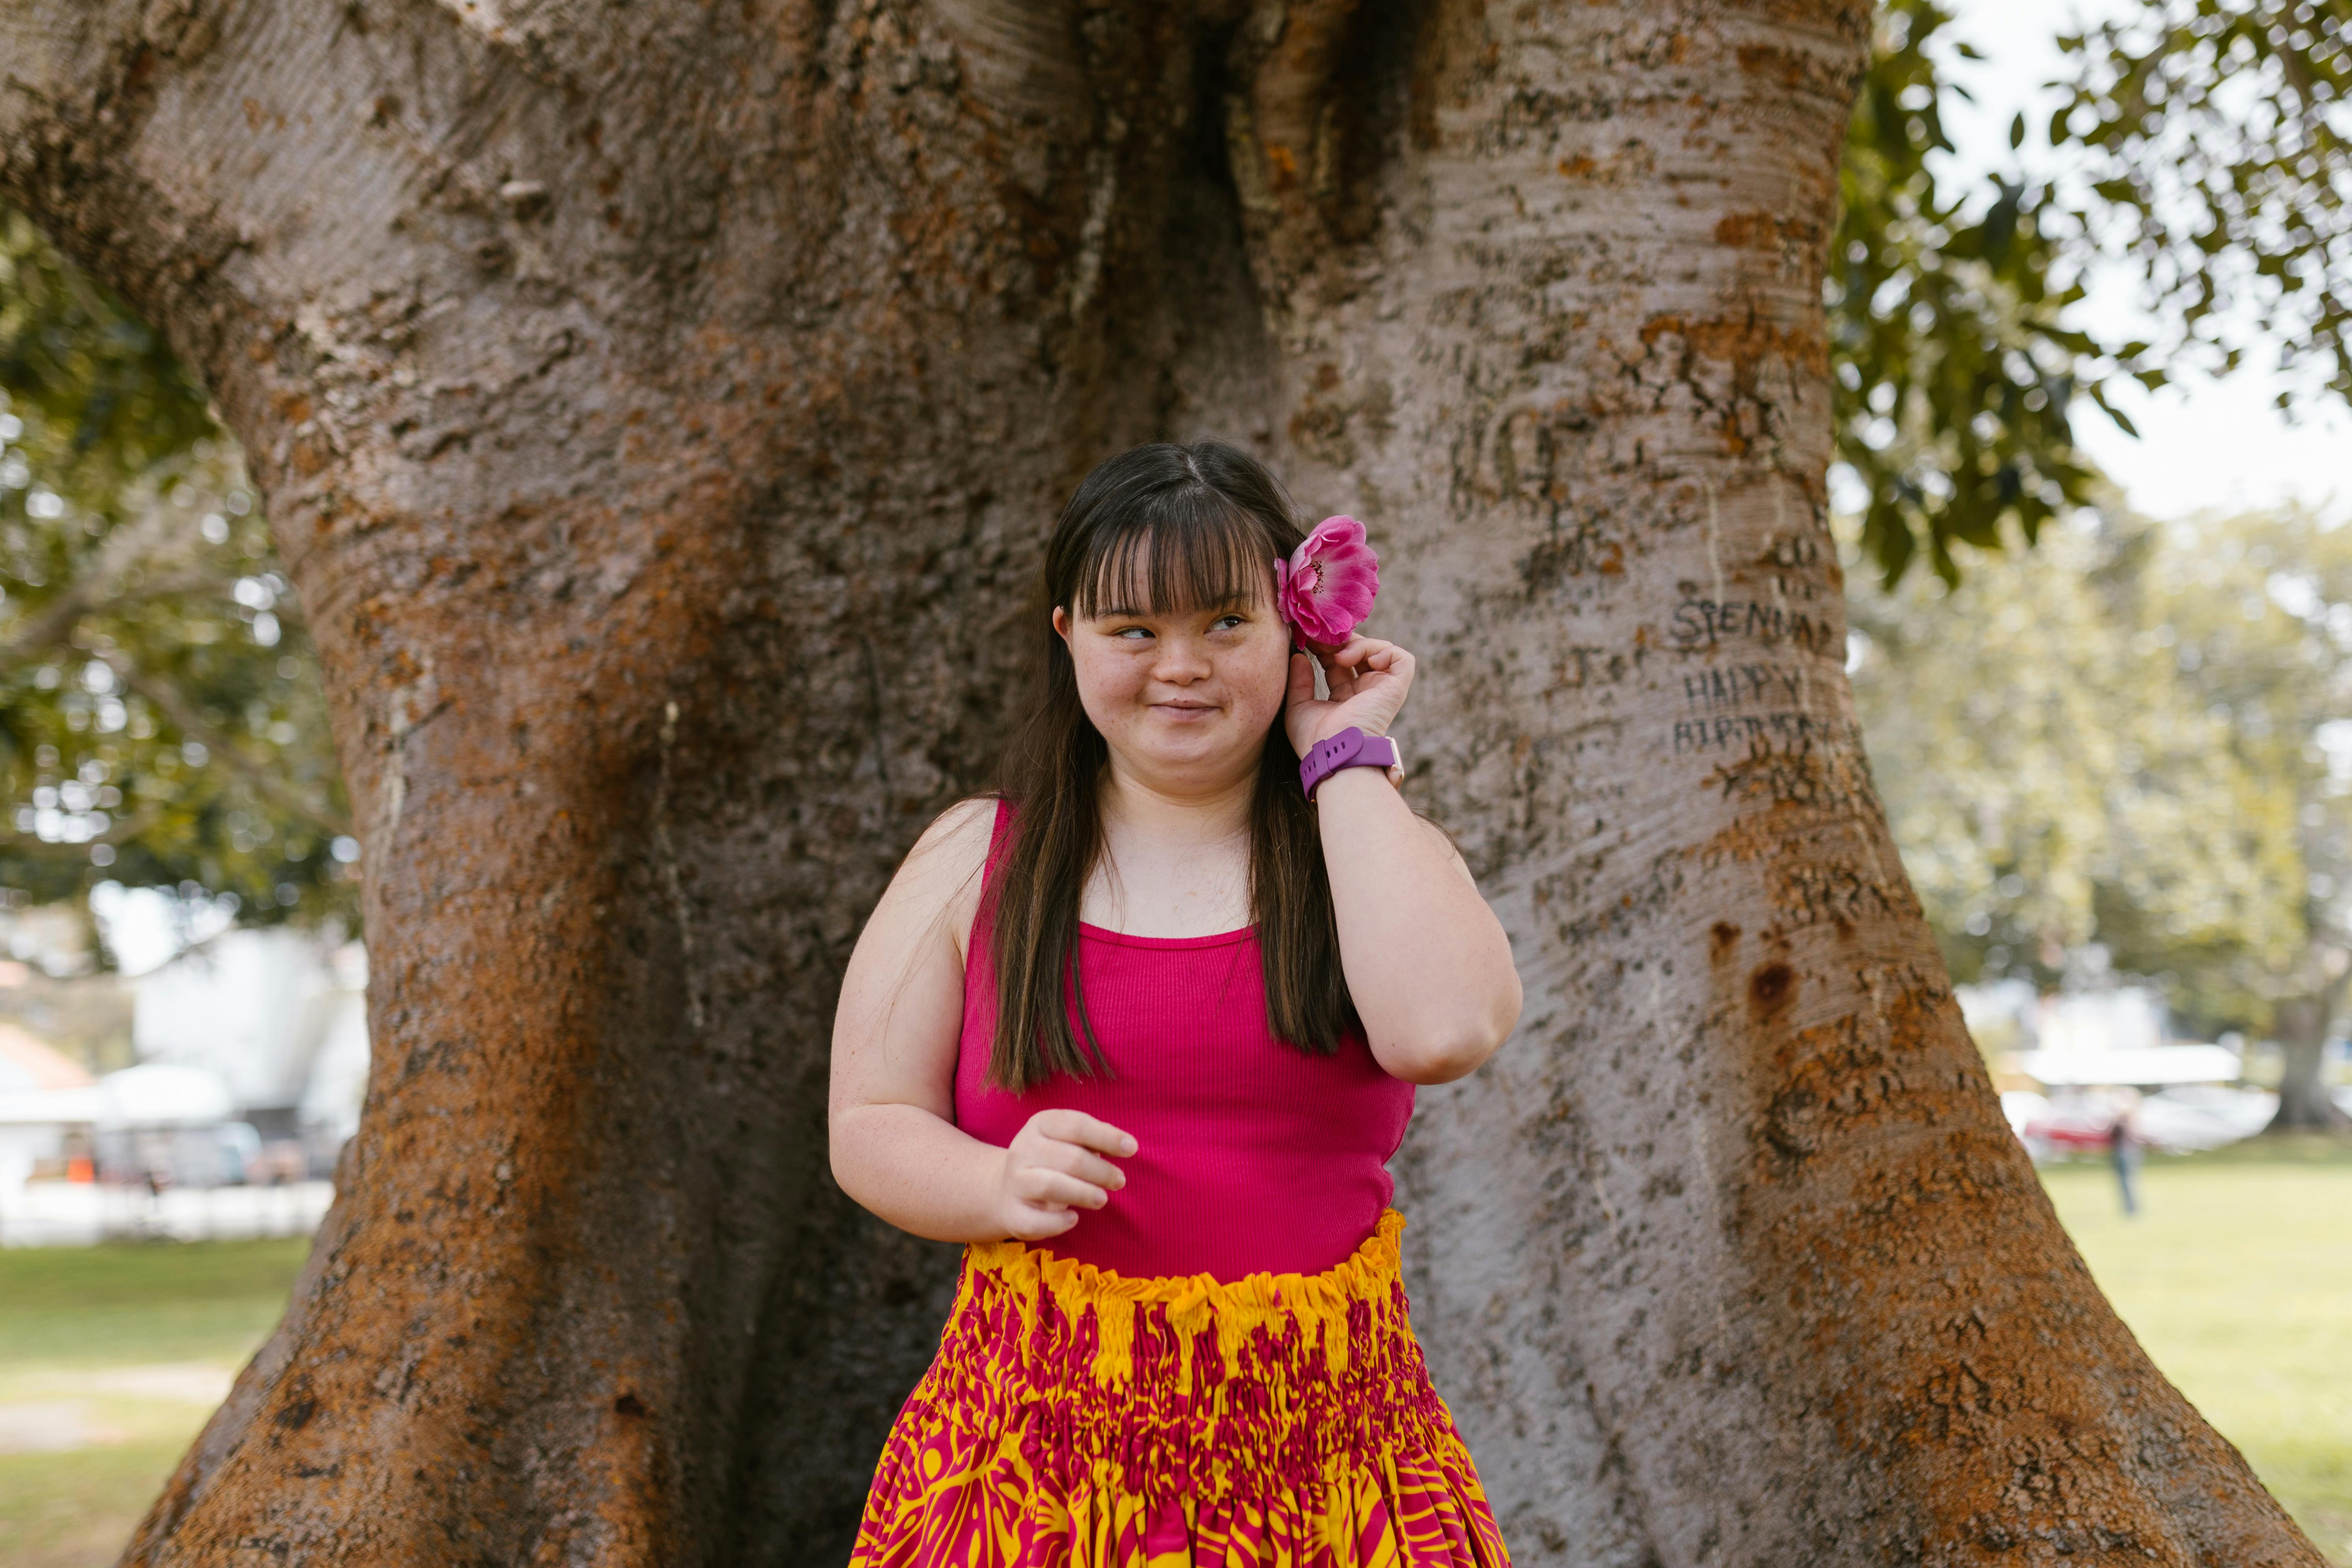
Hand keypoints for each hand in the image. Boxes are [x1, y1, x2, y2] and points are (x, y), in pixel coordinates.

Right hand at [994, 1109, 1133, 1241]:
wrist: (1006, 1190)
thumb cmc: (1052, 1162)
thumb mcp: (1069, 1141)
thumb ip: (1095, 1140)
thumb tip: (1125, 1145)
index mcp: (1040, 1125)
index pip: (1076, 1125)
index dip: (1107, 1137)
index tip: (1132, 1149)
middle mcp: (1023, 1149)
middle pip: (1069, 1158)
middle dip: (1101, 1171)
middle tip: (1119, 1181)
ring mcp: (1014, 1181)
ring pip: (1050, 1185)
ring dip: (1083, 1193)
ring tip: (1103, 1199)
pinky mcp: (1012, 1212)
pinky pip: (1036, 1220)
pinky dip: (1058, 1222)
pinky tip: (1074, 1218)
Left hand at [1284, 635, 1414, 755]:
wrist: (1333, 751)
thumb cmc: (1315, 738)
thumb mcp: (1298, 707)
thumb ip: (1299, 681)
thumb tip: (1298, 657)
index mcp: (1343, 697)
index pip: (1337, 662)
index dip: (1324, 648)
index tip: (1308, 639)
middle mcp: (1364, 691)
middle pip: (1357, 653)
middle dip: (1338, 641)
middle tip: (1320, 637)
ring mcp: (1381, 689)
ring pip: (1379, 651)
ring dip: (1357, 644)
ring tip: (1338, 653)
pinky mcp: (1396, 688)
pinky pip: (1401, 658)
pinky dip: (1383, 650)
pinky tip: (1360, 659)